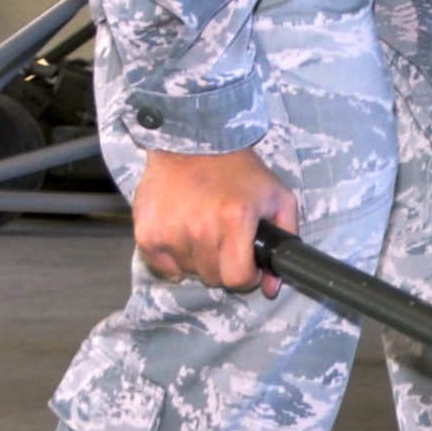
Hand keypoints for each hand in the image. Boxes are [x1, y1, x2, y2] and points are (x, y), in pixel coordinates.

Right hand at [134, 146, 295, 293]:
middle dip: (224, 266)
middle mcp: (200, 229)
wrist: (193, 142)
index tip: (248, 265)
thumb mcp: (278, 197)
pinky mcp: (146, 233)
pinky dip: (174, 257)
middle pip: (213, 278)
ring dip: (199, 259)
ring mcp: (170, 232)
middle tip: (226, 240)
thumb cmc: (240, 170)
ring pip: (189, 272)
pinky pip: (163, 266)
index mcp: (235, 220)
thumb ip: (285, 239)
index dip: (247, 277)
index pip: (237, 278)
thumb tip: (272, 288)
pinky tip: (183, 232)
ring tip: (204, 229)